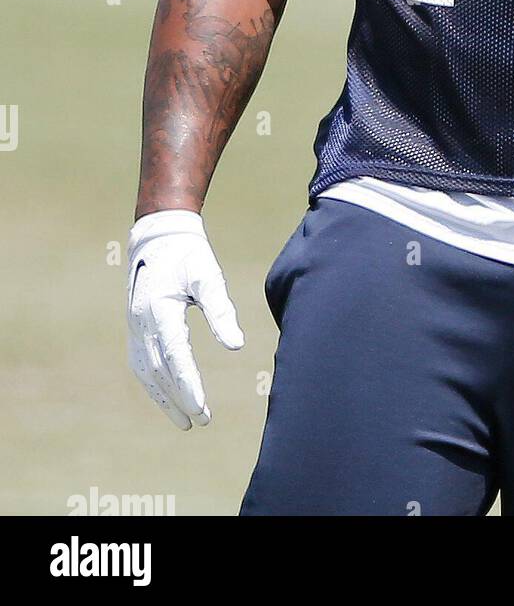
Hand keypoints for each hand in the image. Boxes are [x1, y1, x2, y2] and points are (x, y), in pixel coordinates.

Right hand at [127, 209, 243, 429]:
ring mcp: (134, 327)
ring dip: (165, 398)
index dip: (188, 385)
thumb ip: (221, 311)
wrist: (159, 237)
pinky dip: (155, 384)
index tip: (201, 409)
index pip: (175, 357)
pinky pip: (142, 364)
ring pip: (147, 373)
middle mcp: (141, 323)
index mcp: (159, 310)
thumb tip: (236, 345)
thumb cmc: (189, 256)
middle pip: (161, 371)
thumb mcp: (208, 277)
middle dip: (180, 398)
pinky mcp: (135, 328)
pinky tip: (169, 397)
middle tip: (202, 420)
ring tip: (186, 421)